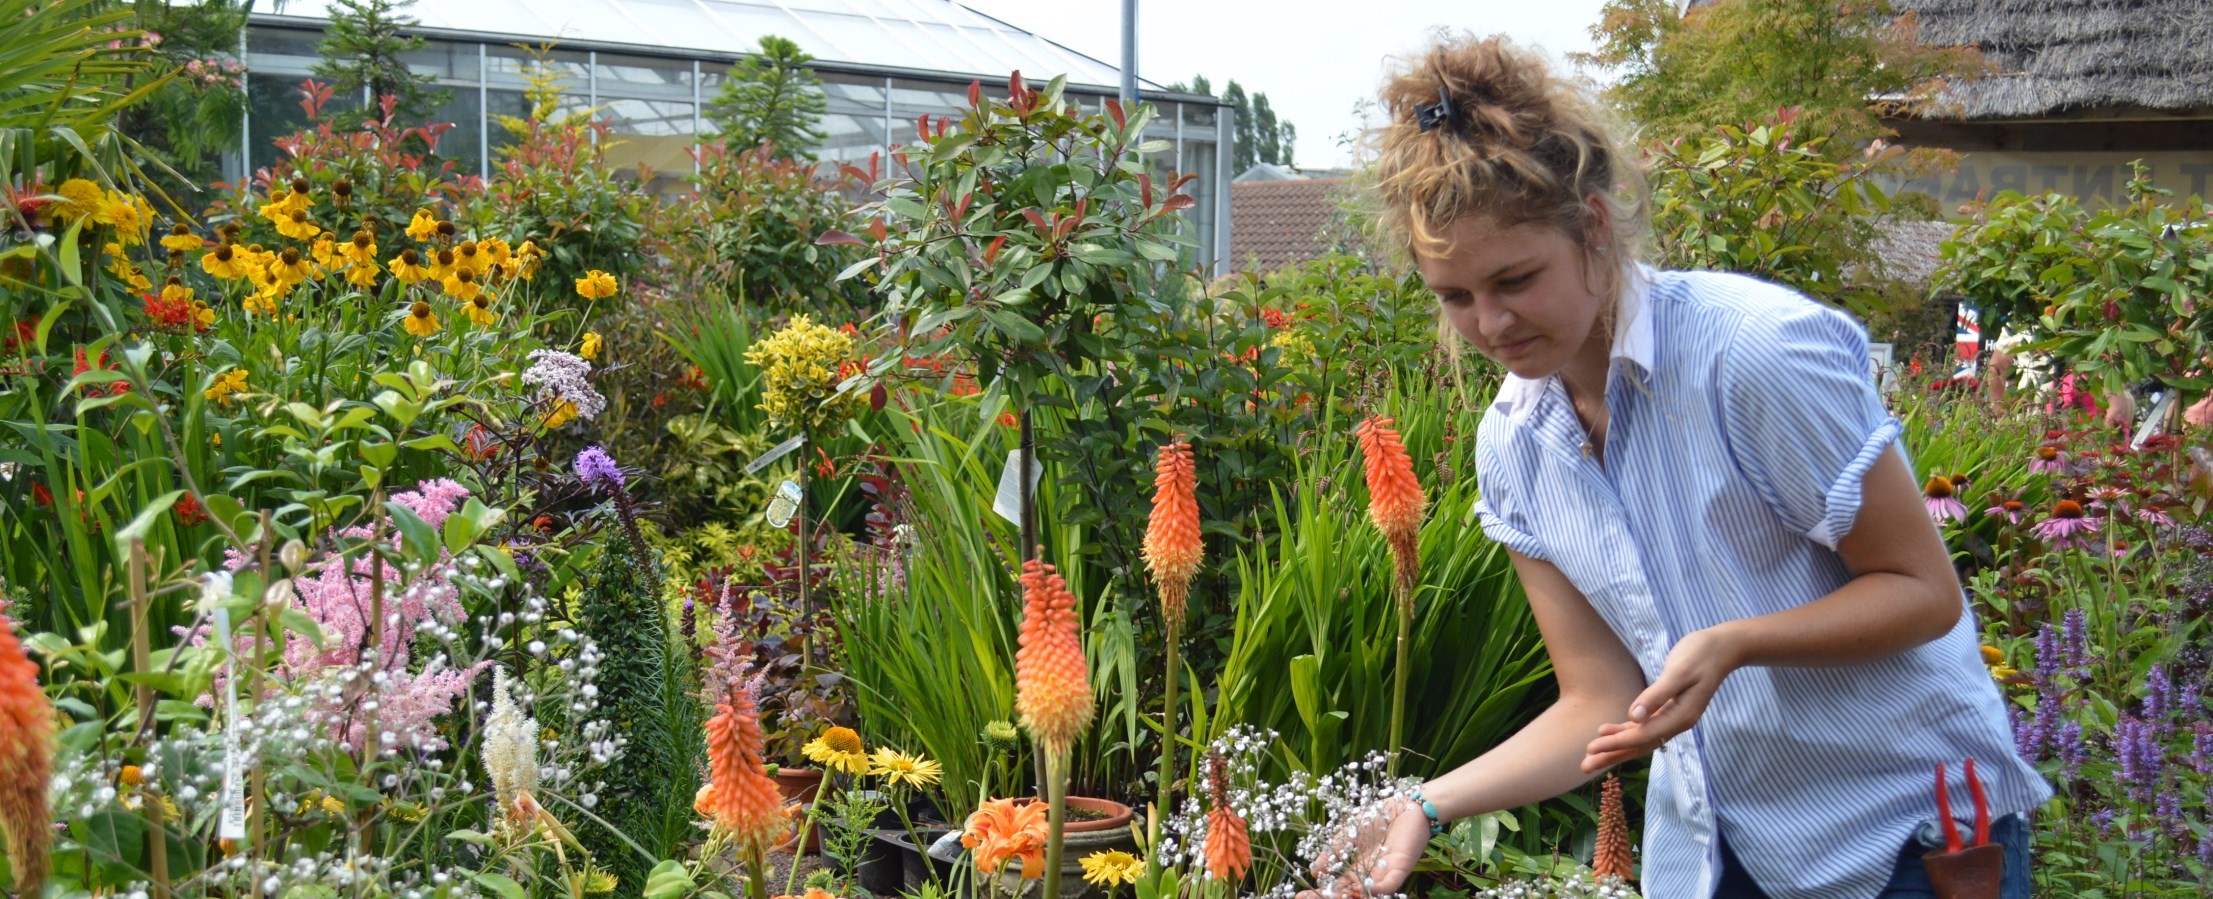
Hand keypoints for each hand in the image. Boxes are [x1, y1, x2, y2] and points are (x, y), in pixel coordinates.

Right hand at [1294, 798, 1430, 898]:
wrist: (1404, 804)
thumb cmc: (1377, 816)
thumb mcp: (1348, 833)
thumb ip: (1333, 851)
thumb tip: (1314, 870)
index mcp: (1358, 868)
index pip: (1338, 885)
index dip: (1323, 891)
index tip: (1301, 894)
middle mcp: (1370, 875)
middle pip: (1350, 893)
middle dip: (1331, 897)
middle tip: (1309, 898)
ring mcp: (1384, 873)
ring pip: (1368, 894)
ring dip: (1352, 897)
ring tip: (1336, 896)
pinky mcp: (1400, 868)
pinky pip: (1388, 886)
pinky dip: (1375, 889)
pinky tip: (1362, 889)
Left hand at [1580, 626, 1741, 772]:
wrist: (1722, 648)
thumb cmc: (1700, 655)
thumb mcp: (1679, 671)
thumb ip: (1657, 694)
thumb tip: (1634, 717)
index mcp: (1681, 716)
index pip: (1643, 736)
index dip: (1617, 742)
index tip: (1592, 747)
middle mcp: (1678, 723)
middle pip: (1640, 745)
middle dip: (1612, 755)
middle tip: (1584, 766)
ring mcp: (1674, 718)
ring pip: (1641, 739)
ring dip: (1616, 747)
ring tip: (1590, 756)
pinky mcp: (1670, 710)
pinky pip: (1646, 728)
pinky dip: (1626, 732)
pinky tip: (1609, 732)